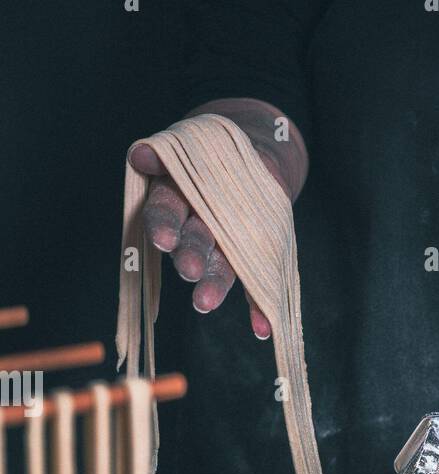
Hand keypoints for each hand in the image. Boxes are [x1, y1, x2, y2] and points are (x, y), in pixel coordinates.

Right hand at [129, 98, 306, 339]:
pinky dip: (259, 309)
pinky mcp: (253, 259)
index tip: (162, 240)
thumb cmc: (218, 151)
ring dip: (213, 287)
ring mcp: (226, 245)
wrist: (259, 156)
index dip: (162, 226)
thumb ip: (168, 155)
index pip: (164, 213)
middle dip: (189, 257)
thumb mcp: (196, 144)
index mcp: (178, 197)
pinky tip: (263, 329)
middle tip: (189, 270)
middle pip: (191, 242)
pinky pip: (255, 286)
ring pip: (219, 267)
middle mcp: (198, 226)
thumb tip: (140, 154)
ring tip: (205, 304)